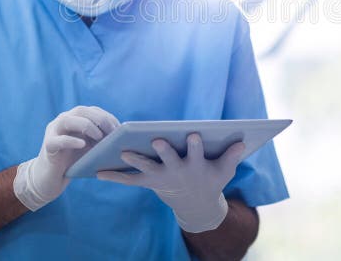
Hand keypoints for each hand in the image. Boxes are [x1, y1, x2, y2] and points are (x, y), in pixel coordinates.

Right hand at [14, 105, 119, 210]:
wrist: (51, 178)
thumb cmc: (74, 161)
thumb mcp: (91, 148)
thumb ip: (101, 139)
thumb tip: (122, 138)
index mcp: (75, 118)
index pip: (93, 110)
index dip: (107, 116)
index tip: (119, 129)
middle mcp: (63, 120)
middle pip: (81, 111)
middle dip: (99, 119)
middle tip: (112, 132)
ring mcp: (53, 131)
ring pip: (68, 120)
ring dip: (86, 126)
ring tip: (99, 137)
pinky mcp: (48, 145)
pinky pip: (58, 140)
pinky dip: (71, 141)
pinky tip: (82, 145)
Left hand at [97, 133, 245, 232]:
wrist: (196, 206)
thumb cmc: (211, 180)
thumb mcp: (224, 170)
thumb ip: (231, 156)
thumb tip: (242, 142)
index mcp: (195, 166)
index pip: (195, 153)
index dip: (193, 145)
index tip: (192, 135)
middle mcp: (177, 172)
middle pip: (169, 160)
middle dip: (163, 151)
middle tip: (157, 141)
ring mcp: (161, 178)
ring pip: (147, 168)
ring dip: (135, 161)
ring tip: (123, 153)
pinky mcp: (149, 183)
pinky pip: (129, 181)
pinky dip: (114, 177)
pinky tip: (98, 171)